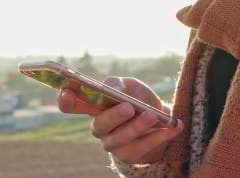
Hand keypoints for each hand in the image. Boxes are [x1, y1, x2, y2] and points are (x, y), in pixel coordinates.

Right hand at [57, 76, 182, 164]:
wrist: (159, 118)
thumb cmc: (137, 98)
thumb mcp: (129, 85)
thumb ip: (118, 84)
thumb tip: (108, 87)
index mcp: (92, 106)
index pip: (69, 104)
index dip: (65, 97)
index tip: (69, 89)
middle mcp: (98, 126)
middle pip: (98, 124)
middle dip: (113, 116)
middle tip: (128, 107)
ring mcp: (111, 143)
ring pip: (120, 138)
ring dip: (138, 127)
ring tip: (153, 116)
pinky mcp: (128, 155)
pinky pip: (142, 147)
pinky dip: (159, 136)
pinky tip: (174, 126)